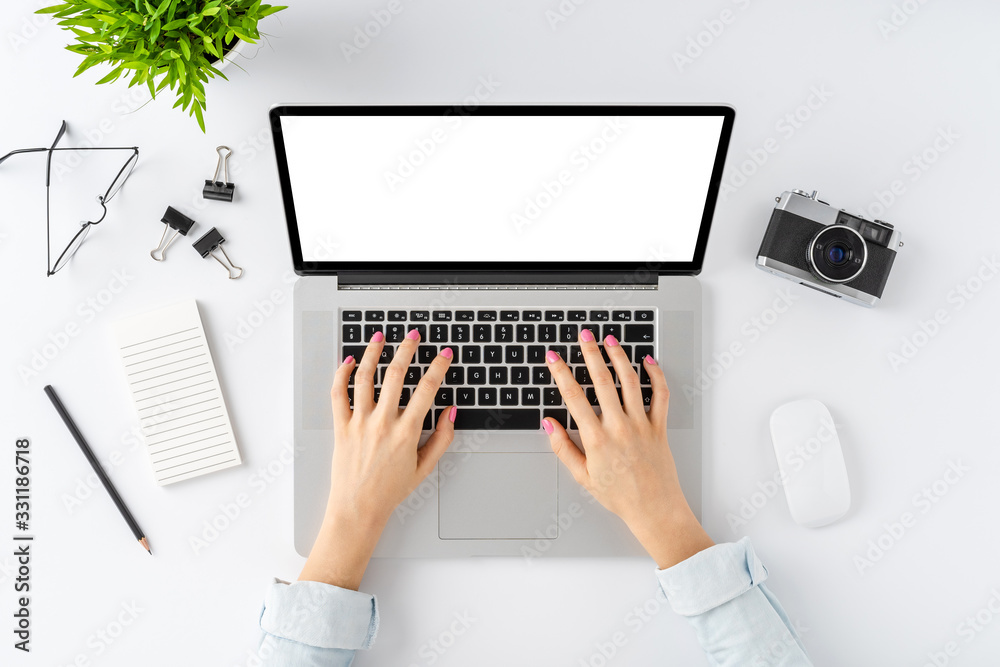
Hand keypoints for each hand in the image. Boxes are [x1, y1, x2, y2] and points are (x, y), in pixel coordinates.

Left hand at [299, 329, 455, 588]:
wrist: (358, 509)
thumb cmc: (389, 491)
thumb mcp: (424, 468)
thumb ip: (442, 438)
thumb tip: (451, 413)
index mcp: (406, 432)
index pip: (427, 389)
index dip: (439, 367)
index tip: (445, 355)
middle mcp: (382, 423)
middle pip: (396, 374)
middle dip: (407, 349)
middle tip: (414, 336)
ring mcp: (359, 423)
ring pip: (365, 377)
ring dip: (373, 352)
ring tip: (380, 337)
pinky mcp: (341, 426)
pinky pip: (338, 394)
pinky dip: (342, 374)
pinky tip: (350, 361)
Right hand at [542, 329, 713, 568]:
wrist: (654, 509)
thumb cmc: (619, 496)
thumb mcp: (583, 476)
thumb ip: (564, 448)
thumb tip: (549, 425)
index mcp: (596, 439)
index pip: (574, 397)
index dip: (561, 373)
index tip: (553, 358)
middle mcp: (618, 427)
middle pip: (602, 380)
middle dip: (590, 353)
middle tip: (584, 335)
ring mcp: (641, 424)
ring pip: (630, 381)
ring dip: (619, 356)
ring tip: (610, 340)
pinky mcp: (659, 427)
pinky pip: (660, 395)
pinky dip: (656, 375)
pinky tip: (648, 361)